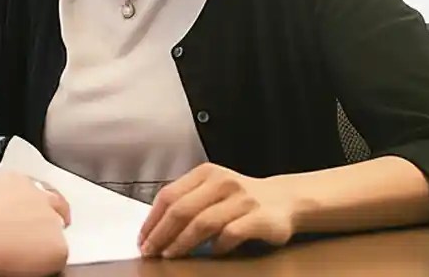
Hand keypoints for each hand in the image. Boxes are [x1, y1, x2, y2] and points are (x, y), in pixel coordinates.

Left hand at [139, 163, 295, 258]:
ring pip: (203, 222)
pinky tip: (212, 253)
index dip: (152, 220)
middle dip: (161, 234)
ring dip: (182, 243)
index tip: (142, 239)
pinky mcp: (261, 218)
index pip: (168, 195)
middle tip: (151, 252)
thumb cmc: (240, 199)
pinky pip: (231, 234)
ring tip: (171, 256)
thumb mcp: (211, 191)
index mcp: (205, 173)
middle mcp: (223, 182)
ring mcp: (243, 199)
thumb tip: (153, 231)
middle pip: (181, 209)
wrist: (286, 199)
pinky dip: (217, 246)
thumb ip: (187, 202)